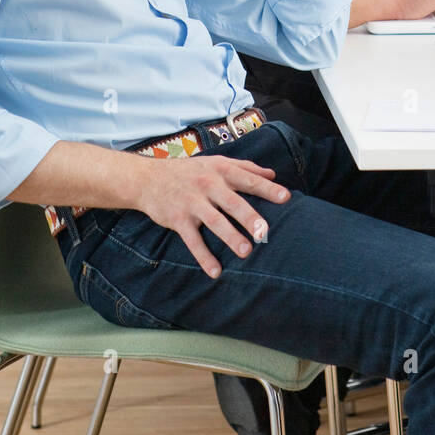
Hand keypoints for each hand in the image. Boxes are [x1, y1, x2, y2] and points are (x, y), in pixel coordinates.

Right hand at [134, 156, 291, 278]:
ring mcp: (192, 202)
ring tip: (246, 252)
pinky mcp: (177, 219)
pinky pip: (192, 240)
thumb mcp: (215, 162)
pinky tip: (215, 271)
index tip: (286, 198)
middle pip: (232, 202)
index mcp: (220, 171)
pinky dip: (203, 256)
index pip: (247, 179)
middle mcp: (207, 184)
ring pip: (214, 221)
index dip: (267, 189)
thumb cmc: (188, 171)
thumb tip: (273, 174)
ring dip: (230, 237)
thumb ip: (245, 167)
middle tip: (265, 232)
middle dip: (249, 217)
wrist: (147, 178)